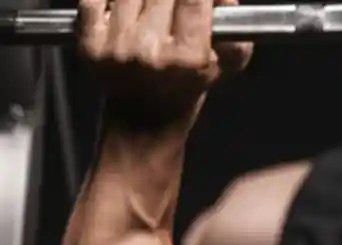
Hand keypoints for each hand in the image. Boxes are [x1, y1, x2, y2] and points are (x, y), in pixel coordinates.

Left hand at [79, 0, 251, 130]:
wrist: (145, 119)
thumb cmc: (186, 88)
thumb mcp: (226, 66)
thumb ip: (236, 31)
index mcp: (188, 58)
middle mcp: (151, 51)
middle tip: (173, 4)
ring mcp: (116, 47)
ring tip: (151, 8)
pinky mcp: (90, 45)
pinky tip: (123, 8)